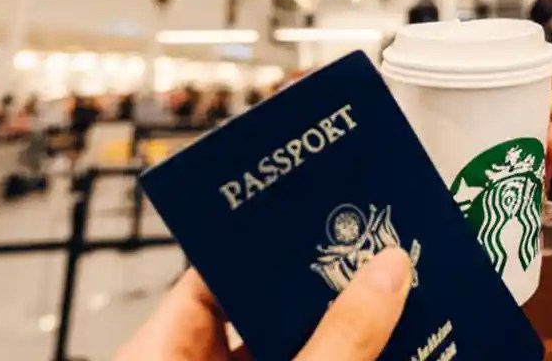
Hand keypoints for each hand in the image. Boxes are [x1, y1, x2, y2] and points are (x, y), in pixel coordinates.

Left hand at [116, 248, 413, 360]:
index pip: (213, 268)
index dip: (272, 238)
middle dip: (322, 284)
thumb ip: (339, 340)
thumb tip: (387, 273)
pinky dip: (338, 356)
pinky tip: (388, 342)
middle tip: (375, 247)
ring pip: (289, 345)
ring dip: (340, 328)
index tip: (324, 206)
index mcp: (158, 355)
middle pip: (261, 309)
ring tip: (394, 294)